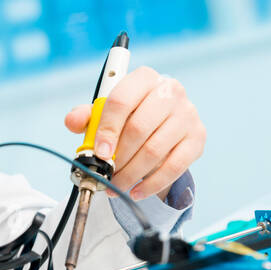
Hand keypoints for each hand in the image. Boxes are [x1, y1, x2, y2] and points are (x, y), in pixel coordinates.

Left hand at [64, 66, 204, 202]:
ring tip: (116, 185)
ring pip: (155, 150)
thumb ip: (86, 115)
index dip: (107, 129)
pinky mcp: (197, 137)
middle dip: (118, 157)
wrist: (163, 122)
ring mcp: (187, 114)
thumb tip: (73, 122)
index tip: (99, 153)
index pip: (121, 101)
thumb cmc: (130, 115)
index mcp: (143, 78)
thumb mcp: (106, 112)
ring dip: (131, 174)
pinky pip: (174, 167)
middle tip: (105, 174)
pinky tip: (136, 191)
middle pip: (139, 128)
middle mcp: (170, 91)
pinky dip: (152, 184)